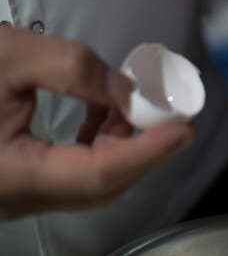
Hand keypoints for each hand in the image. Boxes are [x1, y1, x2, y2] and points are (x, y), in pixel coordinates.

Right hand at [0, 28, 192, 218]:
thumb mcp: (10, 57)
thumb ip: (74, 69)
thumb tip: (130, 89)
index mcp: (9, 177)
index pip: (97, 175)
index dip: (146, 152)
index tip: (183, 128)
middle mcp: (14, 198)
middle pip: (100, 185)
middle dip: (144, 148)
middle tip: (176, 113)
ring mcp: (16, 195)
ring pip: (90, 181)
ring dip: (124, 143)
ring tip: (139, 102)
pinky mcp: (17, 182)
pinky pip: (72, 172)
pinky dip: (99, 143)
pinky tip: (105, 110)